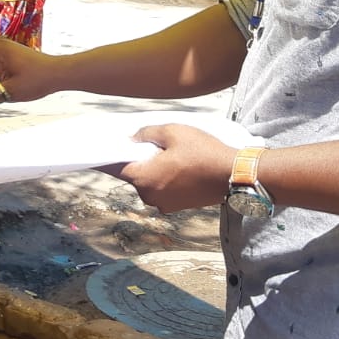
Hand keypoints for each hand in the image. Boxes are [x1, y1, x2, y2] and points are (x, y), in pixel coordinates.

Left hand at [111, 124, 237, 213]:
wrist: (233, 175)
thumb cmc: (203, 153)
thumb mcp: (172, 132)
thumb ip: (147, 133)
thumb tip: (133, 138)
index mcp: (144, 179)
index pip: (115, 168)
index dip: (109, 156)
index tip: (105, 149)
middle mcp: (149, 196)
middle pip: (134, 175)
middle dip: (138, 160)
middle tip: (150, 145)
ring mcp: (164, 204)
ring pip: (150, 183)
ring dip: (154, 170)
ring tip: (171, 154)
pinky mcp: (177, 206)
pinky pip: (163, 190)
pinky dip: (166, 179)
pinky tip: (179, 166)